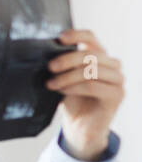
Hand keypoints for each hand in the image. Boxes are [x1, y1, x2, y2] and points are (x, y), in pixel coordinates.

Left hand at [47, 29, 123, 159]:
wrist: (79, 126)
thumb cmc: (71, 99)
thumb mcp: (64, 78)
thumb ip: (61, 65)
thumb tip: (43, 53)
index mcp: (99, 56)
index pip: (91, 37)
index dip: (77, 35)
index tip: (60, 38)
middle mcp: (112, 65)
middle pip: (91, 54)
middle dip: (67, 59)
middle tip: (49, 67)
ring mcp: (118, 80)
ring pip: (92, 70)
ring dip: (68, 76)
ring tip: (51, 84)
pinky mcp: (117, 95)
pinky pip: (94, 86)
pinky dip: (74, 87)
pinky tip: (62, 91)